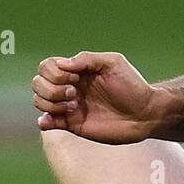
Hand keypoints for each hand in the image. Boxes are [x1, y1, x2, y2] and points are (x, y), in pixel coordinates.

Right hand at [32, 52, 165, 142]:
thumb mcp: (113, 63)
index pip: (47, 66)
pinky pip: (46, 123)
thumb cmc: (132, 86)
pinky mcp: (72, 124)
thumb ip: (87, 59)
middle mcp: (69, 88)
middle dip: (51, 88)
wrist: (145, 113)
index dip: (54, 72)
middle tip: (74, 93)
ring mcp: (69, 107)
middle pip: (38, 83)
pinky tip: (55, 119)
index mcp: (77, 72)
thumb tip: (61, 64)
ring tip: (73, 106)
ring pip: (39, 101)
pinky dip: (44, 121)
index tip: (76, 77)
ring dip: (50, 103)